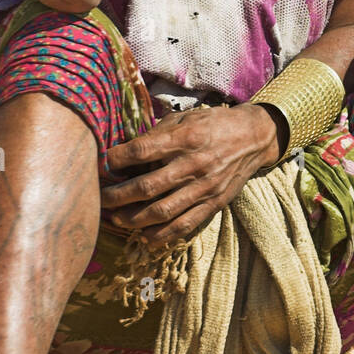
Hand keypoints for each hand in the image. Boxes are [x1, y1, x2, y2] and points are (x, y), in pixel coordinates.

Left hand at [101, 103, 284, 247]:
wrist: (254, 137)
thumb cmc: (214, 124)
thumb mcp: (186, 117)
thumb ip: (158, 133)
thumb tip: (126, 150)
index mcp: (186, 137)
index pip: (142, 151)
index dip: (117, 159)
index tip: (102, 163)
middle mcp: (194, 164)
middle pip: (147, 186)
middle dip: (117, 195)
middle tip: (100, 198)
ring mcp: (205, 187)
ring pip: (162, 212)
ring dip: (133, 219)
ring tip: (116, 219)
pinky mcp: (214, 204)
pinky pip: (184, 225)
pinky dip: (162, 235)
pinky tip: (144, 236)